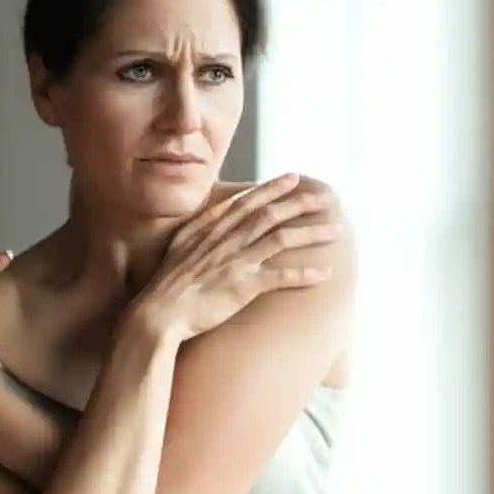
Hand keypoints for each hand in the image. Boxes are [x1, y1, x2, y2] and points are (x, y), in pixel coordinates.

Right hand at [133, 173, 342, 341]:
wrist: (156, 315)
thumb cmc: (165, 288)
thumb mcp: (178, 249)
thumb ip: (199, 230)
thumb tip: (214, 216)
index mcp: (209, 230)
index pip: (247, 202)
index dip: (272, 188)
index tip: (292, 178)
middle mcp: (225, 241)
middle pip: (270, 214)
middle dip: (301, 203)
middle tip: (326, 197)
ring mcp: (235, 262)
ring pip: (282, 239)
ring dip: (312, 233)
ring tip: (337, 230)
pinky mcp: (242, 286)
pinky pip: (281, 276)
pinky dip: (305, 274)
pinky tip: (326, 273)